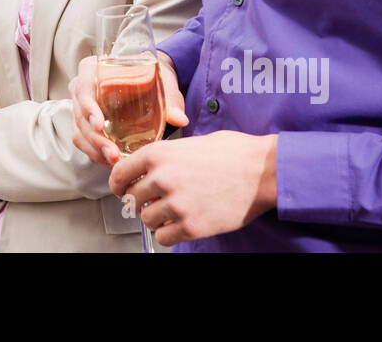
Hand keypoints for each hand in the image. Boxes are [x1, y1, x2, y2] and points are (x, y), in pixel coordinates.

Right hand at [71, 51, 186, 166]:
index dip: (88, 108)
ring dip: (95, 150)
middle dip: (95, 138)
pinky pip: (85, 142)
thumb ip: (169, 98)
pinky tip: (112, 162)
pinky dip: (96, 154)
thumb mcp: (161, 82)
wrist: (149, 80)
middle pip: (80, 115)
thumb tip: (179, 118)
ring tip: (114, 161)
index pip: (83, 88)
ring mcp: (82, 108)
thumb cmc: (150, 76)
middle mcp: (82, 88)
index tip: (100, 125)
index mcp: (93, 69)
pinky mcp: (86, 126)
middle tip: (112, 153)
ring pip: (80, 132)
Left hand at [109, 131, 277, 246]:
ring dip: (156, 218)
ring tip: (172, 212)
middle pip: (132, 199)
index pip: (119, 173)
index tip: (123, 189)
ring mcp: (176, 204)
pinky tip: (180, 225)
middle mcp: (162, 179)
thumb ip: (167, 155)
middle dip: (141, 201)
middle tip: (155, 201)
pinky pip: (164, 238)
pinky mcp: (191, 226)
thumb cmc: (233, 153)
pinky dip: (169, 234)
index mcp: (159, 154)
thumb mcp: (192, 142)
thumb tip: (151, 166)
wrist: (262, 172)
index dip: (119, 184)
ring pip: (146, 220)